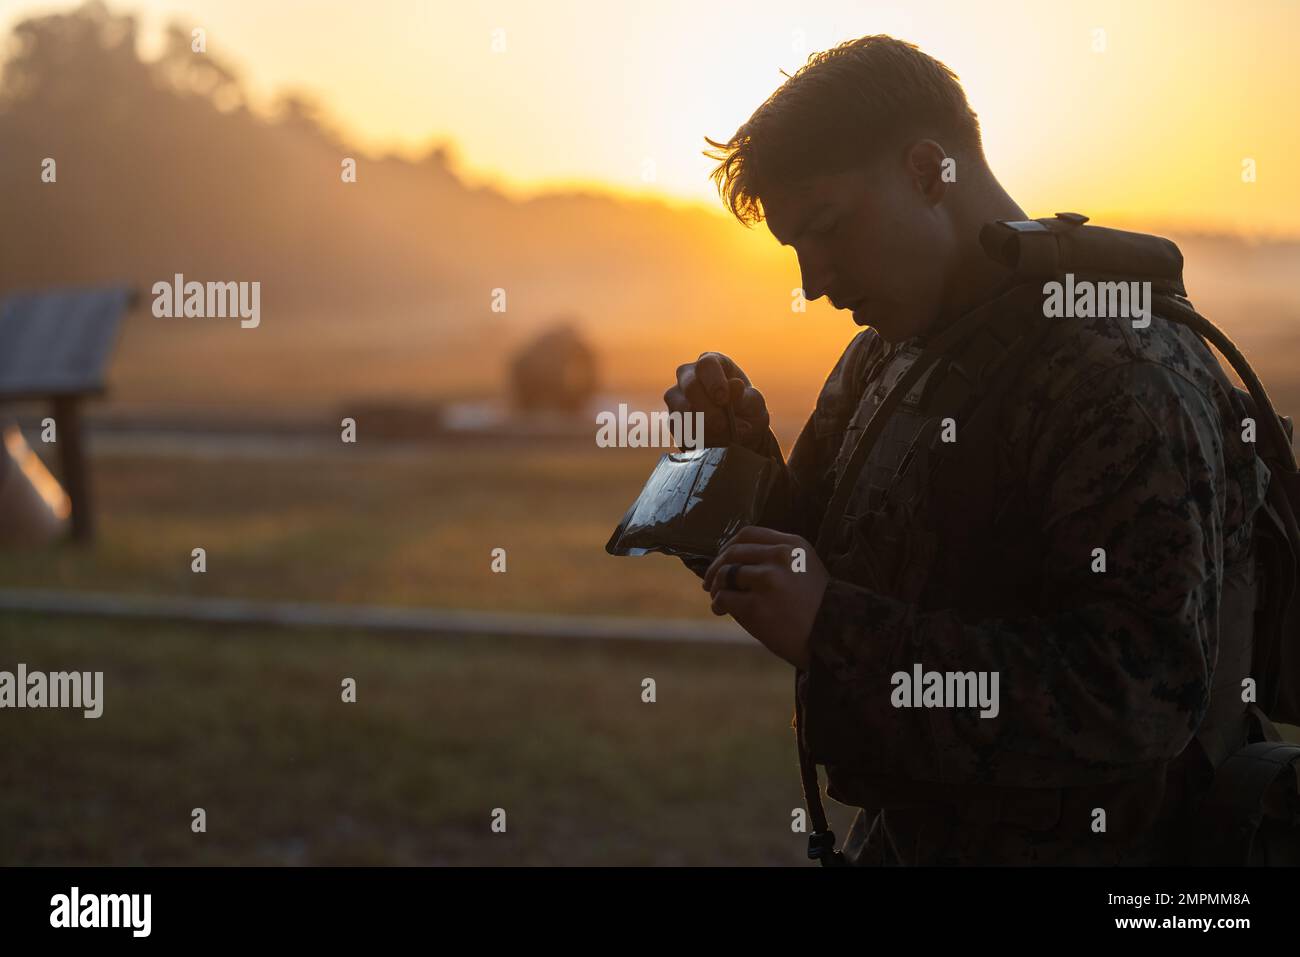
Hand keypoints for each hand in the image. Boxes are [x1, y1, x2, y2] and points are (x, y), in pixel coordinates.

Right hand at [663, 352, 769, 450]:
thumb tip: (735, 386)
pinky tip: (714, 442)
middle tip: (725, 426)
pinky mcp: (673, 420)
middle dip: (709, 411)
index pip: (706, 365)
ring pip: (681, 411)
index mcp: (711, 364)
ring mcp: (676, 398)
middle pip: (691, 387)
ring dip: (705, 429)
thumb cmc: (748, 411)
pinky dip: (698, 440)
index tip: (724, 400)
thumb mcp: (754, 404)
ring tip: (726, 437)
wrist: (740, 435)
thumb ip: (746, 397)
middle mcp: (688, 376)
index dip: (714, 382)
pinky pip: (680, 430)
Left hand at [703, 526, 828, 668]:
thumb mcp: (804, 568)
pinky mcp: (757, 606)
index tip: (723, 559)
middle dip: (716, 567)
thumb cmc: (817, 607)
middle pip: (733, 552)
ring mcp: (768, 580)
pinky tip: (721, 611)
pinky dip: (718, 604)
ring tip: (717, 598)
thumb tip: (733, 561)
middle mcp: (780, 557)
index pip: (749, 534)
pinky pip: (725, 598)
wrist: (833, 637)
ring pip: (726, 574)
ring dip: (716, 587)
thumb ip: (776, 558)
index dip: (729, 546)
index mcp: (793, 544)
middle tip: (711, 582)